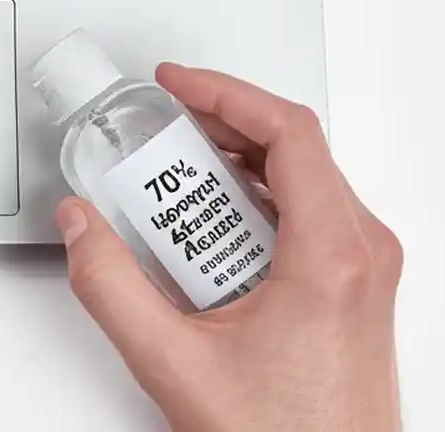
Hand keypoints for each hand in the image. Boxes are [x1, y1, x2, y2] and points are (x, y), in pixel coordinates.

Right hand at [56, 64, 402, 431]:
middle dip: (220, 124)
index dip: (224, 92)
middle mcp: (362, 251)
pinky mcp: (354, 287)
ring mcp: (364, 269)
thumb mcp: (173, 363)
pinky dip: (255, 199)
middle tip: (164, 127)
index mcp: (332, 256)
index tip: (177, 82)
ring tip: (175, 175)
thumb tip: (80, 226)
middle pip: (294, 147)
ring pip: (303, 179)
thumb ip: (111, 288)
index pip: (287, 132)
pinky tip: (208, 225)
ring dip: (236, 164)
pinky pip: (308, 213)